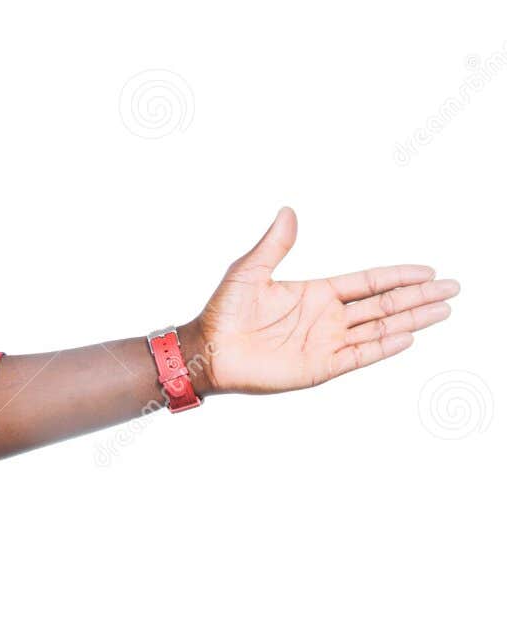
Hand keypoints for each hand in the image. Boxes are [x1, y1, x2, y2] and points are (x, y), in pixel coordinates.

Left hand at [185, 207, 458, 396]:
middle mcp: (327, 318)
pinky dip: (383, 347)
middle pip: (383, 304)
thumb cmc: (223, 311)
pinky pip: (358, 355)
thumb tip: (289, 212)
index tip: (428, 271)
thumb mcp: (249, 270)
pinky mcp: (319, 366)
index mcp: (317, 293)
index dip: (398, 276)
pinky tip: (408, 337)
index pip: (368, 282)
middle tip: (452, 288)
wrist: (207, 350)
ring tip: (443, 309)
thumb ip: (274, 244)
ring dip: (411, 319)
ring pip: (379, 328)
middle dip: (417, 296)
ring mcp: (326, 342)